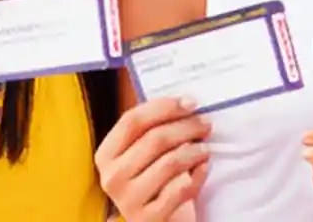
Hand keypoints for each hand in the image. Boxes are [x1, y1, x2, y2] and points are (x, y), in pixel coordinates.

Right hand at [94, 97, 211, 221]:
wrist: (162, 221)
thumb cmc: (156, 182)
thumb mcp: (145, 155)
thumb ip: (154, 129)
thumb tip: (186, 102)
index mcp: (106, 155)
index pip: (133, 121)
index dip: (165, 107)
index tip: (191, 103)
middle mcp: (112, 177)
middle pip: (155, 139)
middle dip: (187, 126)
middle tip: (206, 123)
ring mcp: (128, 200)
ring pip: (170, 162)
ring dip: (195, 151)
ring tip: (206, 148)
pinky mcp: (149, 218)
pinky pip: (181, 188)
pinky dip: (198, 175)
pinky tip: (204, 168)